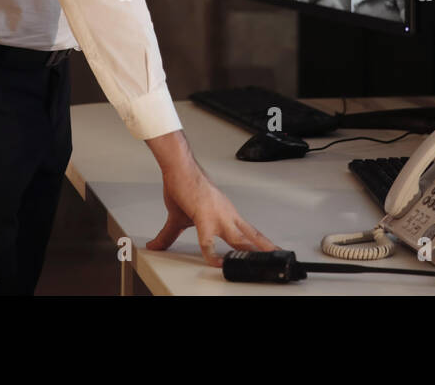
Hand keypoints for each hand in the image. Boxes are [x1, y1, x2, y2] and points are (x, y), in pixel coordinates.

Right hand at [145, 157, 277, 266]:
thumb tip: (156, 245)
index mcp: (227, 214)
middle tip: (278, 259)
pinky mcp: (204, 216)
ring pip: (239, 238)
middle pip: (251, 236)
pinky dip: (213, 254)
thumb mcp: (177, 218)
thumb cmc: (184, 188)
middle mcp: (227, 215)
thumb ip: (169, 235)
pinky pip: (209, 240)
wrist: (179, 168)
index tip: (269, 253)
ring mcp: (218, 216)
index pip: (248, 232)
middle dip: (264, 249)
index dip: (259, 244)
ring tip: (256, 266)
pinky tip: (216, 264)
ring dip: (248, 252)